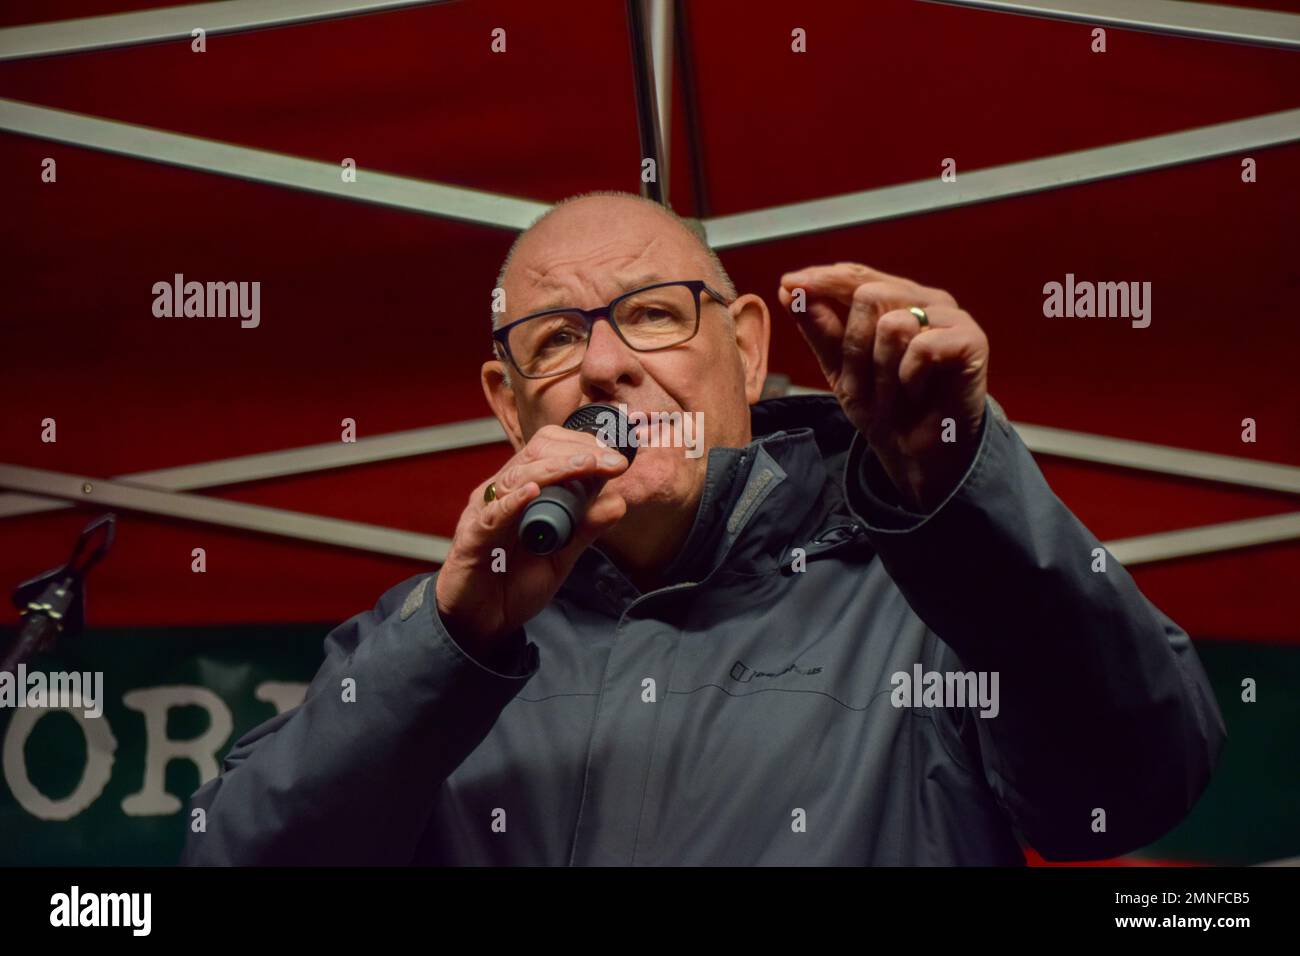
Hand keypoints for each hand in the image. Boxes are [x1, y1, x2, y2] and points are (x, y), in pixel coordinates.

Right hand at [435, 426, 628, 657]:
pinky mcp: (472, 538)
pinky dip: (512, 502)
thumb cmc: (513, 583)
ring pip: (517, 477)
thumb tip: (618, 502)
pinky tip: (532, 493)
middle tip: (613, 461)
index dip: (585, 448)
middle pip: (536, 453)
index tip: (617, 458)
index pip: (552, 450)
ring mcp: (485, 512)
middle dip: (578, 452)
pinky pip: (492, 515)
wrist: (481, 623)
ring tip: (587, 466)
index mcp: (523, 491)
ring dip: (555, 469)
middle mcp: (503, 494)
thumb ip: (585, 529)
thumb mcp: (560, 555)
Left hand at [778, 262, 988, 510]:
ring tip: (895, 391)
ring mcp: (951, 318)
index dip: (822, 279)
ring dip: (882, 371)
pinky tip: (916, 390)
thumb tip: (790, 289)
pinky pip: (921, 348)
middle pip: (868, 296)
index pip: (856, 275)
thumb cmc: (885, 406)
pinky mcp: (970, 340)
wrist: (918, 451)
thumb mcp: (839, 368)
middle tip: (864, 384)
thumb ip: (819, 328)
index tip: (788, 284)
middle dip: (854, 348)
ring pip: (893, 324)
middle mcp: (925, 300)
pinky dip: (909, 378)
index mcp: (896, 299)